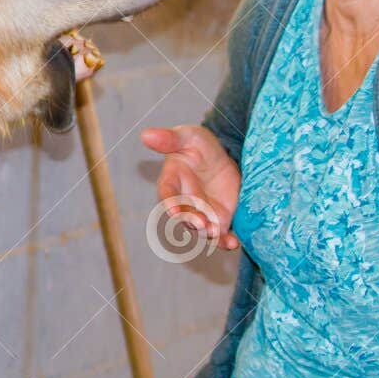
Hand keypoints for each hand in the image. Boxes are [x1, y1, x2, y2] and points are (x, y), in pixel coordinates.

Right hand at [138, 124, 241, 250]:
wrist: (223, 158)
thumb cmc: (198, 146)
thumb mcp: (188, 137)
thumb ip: (169, 139)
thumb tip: (145, 134)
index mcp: (171, 182)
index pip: (167, 195)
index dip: (169, 204)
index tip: (174, 212)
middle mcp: (184, 202)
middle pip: (184, 216)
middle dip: (191, 222)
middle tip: (202, 224)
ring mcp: (201, 213)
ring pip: (202, 229)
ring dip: (208, 234)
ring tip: (217, 233)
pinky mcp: (219, 219)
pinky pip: (221, 235)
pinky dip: (226, 241)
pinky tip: (233, 243)